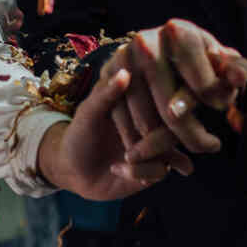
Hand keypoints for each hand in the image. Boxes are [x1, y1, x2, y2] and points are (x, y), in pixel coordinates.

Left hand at [39, 72, 191, 200]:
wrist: (73, 172)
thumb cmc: (78, 136)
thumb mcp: (88, 114)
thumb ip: (105, 95)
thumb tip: (124, 73)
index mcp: (138, 101)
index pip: (159, 94)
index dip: (152, 106)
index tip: (139, 120)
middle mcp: (151, 120)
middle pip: (173, 123)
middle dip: (153, 139)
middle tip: (130, 149)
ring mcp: (154, 144)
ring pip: (171, 147)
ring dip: (148, 155)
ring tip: (126, 159)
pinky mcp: (154, 168)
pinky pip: (162, 170)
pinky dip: (142, 173)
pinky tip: (119, 170)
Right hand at [107, 20, 246, 158]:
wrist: (149, 57)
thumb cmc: (197, 64)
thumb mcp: (221, 65)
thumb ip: (236, 70)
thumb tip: (237, 78)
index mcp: (179, 33)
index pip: (202, 85)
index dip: (216, 102)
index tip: (222, 108)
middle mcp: (145, 43)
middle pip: (172, 111)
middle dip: (193, 135)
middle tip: (211, 145)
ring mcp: (120, 62)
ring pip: (147, 126)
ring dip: (166, 147)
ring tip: (186, 150)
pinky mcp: (101, 81)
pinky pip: (124, 126)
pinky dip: (143, 147)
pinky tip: (161, 155)